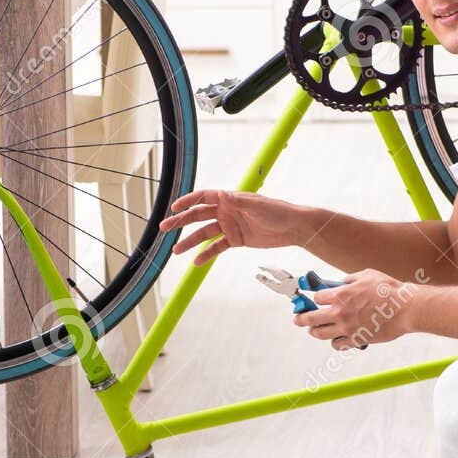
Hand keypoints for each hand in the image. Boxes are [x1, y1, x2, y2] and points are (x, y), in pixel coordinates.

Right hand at [159, 189, 303, 265]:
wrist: (294, 228)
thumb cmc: (278, 212)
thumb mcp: (258, 206)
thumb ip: (238, 202)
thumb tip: (221, 194)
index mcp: (230, 199)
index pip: (203, 198)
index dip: (187, 202)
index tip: (173, 208)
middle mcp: (227, 211)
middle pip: (198, 216)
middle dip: (181, 222)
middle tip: (164, 228)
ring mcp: (230, 226)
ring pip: (204, 234)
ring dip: (190, 242)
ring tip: (175, 251)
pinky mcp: (236, 240)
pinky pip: (217, 248)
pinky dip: (207, 254)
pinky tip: (196, 262)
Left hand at [293, 270, 415, 351]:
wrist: (405, 308)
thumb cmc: (388, 290)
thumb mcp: (366, 275)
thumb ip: (349, 279)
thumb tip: (341, 283)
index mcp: (340, 295)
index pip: (317, 298)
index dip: (315, 298)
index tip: (314, 299)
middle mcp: (339, 313)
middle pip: (310, 318)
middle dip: (300, 318)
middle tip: (297, 319)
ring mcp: (346, 328)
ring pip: (320, 334)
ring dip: (314, 331)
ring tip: (313, 330)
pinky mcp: (356, 340)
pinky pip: (337, 345)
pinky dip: (335, 342)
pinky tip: (336, 338)